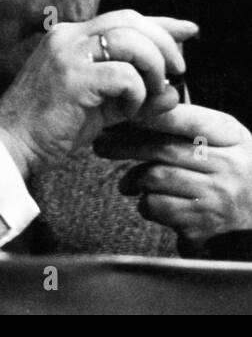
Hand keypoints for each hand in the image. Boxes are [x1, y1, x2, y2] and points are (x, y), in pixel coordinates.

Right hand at [0, 10, 196, 177]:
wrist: (11, 144)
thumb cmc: (52, 126)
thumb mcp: (99, 102)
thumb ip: (132, 87)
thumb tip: (173, 85)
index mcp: (70, 37)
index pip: (125, 18)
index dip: (162, 24)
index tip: (189, 32)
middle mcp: (67, 37)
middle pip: (132, 21)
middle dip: (164, 45)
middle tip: (176, 73)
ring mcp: (67, 55)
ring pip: (131, 42)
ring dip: (152, 69)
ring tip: (148, 95)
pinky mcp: (72, 78)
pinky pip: (124, 75)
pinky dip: (135, 95)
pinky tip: (125, 113)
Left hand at [94, 104, 251, 251]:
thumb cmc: (232, 178)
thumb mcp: (226, 145)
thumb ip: (190, 128)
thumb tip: (138, 114)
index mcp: (234, 139)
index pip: (189, 120)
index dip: (153, 115)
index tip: (126, 112)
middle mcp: (229, 166)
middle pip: (163, 148)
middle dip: (125, 146)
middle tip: (102, 146)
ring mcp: (217, 196)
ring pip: (155, 177)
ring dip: (134, 180)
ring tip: (129, 183)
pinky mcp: (202, 224)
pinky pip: (157, 206)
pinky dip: (145, 204)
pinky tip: (150, 203)